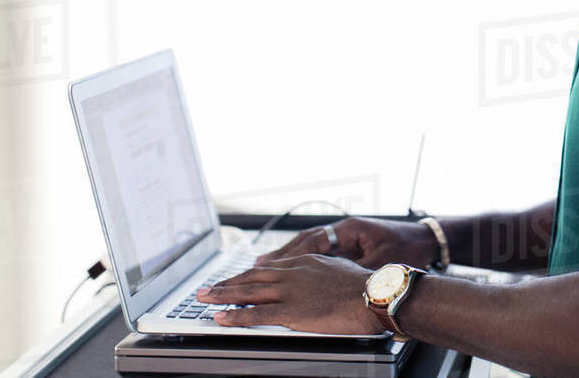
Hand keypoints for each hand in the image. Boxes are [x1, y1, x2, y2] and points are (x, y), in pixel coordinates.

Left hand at [197, 254, 382, 334]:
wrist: (373, 294)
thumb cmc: (363, 285)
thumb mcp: (338, 267)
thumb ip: (320, 270)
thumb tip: (316, 275)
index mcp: (304, 262)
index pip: (268, 268)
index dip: (247, 275)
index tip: (234, 279)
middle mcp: (293, 273)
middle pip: (252, 277)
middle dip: (226, 283)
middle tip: (207, 288)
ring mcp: (290, 291)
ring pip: (248, 292)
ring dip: (222, 295)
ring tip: (205, 299)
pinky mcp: (291, 311)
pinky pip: (256, 314)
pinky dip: (235, 315)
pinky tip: (221, 317)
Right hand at [255, 217, 439, 268]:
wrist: (426, 241)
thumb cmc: (408, 248)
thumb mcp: (380, 263)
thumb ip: (354, 272)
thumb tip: (331, 285)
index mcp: (351, 228)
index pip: (314, 240)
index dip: (290, 254)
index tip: (269, 265)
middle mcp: (345, 229)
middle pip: (306, 241)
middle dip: (281, 255)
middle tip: (257, 264)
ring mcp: (346, 235)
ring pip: (310, 245)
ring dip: (288, 256)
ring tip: (262, 266)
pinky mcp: (349, 244)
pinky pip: (319, 250)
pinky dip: (302, 258)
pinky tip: (288, 269)